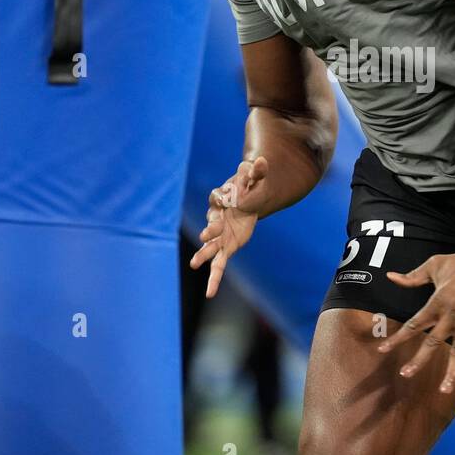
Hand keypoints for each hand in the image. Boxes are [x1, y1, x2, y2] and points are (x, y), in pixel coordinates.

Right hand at [189, 156, 269, 297]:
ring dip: (203, 254)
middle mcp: (216, 219)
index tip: (227, 197)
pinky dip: (214, 279)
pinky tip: (210, 293)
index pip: (217, 198)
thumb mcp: (256, 180)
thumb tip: (260, 161)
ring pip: (208, 247)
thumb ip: (257, 172)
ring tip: (195, 263)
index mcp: (221, 200)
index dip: (221, 198)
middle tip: (206, 234)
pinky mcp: (225, 248)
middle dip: (210, 229)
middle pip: (211, 224)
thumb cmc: (249, 189)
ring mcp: (219, 236)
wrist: (250, 201)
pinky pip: (218, 266)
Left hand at [378, 248, 454, 390]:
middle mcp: (450, 316)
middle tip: (405, 374)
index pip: (412, 325)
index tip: (382, 350)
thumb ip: (412, 277)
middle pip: (431, 343)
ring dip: (451, 373)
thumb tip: (390, 276)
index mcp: (435, 304)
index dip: (396, 338)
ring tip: (444, 390)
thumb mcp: (433, 266)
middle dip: (417, 360)